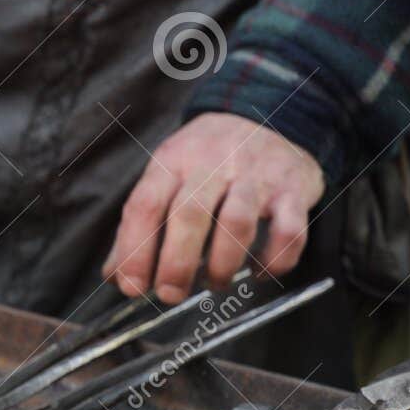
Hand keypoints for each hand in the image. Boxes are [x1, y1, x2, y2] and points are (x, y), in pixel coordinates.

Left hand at [102, 113, 324, 303]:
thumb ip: (139, 225)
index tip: (132, 287)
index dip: (135, 251)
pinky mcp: (293, 189)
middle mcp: (214, 163)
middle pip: (189, 214)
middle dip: (176, 264)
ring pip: (238, 222)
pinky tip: (258, 274)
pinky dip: (274, 260)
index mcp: (173, 161)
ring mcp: (257, 174)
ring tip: (214, 284)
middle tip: (170, 294)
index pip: (145, 205)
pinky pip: (289, 231)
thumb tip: (115, 274)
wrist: (272, 114)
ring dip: (223, 265)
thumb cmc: (208, 161)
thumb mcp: (167, 177)